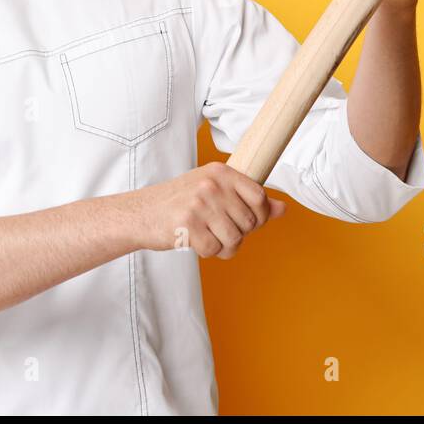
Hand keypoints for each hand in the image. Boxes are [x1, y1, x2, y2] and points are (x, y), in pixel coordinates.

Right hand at [132, 162, 286, 258]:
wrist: (141, 213)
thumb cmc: (181, 202)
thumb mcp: (215, 192)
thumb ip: (249, 199)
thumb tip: (283, 209)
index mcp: (221, 171)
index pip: (259, 196)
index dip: (259, 216)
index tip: (246, 221)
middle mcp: (211, 184)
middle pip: (248, 222)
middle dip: (239, 234)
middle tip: (218, 230)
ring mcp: (198, 204)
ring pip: (234, 239)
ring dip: (224, 246)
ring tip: (208, 237)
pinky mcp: (187, 225)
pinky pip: (214, 249)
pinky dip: (208, 252)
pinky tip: (194, 241)